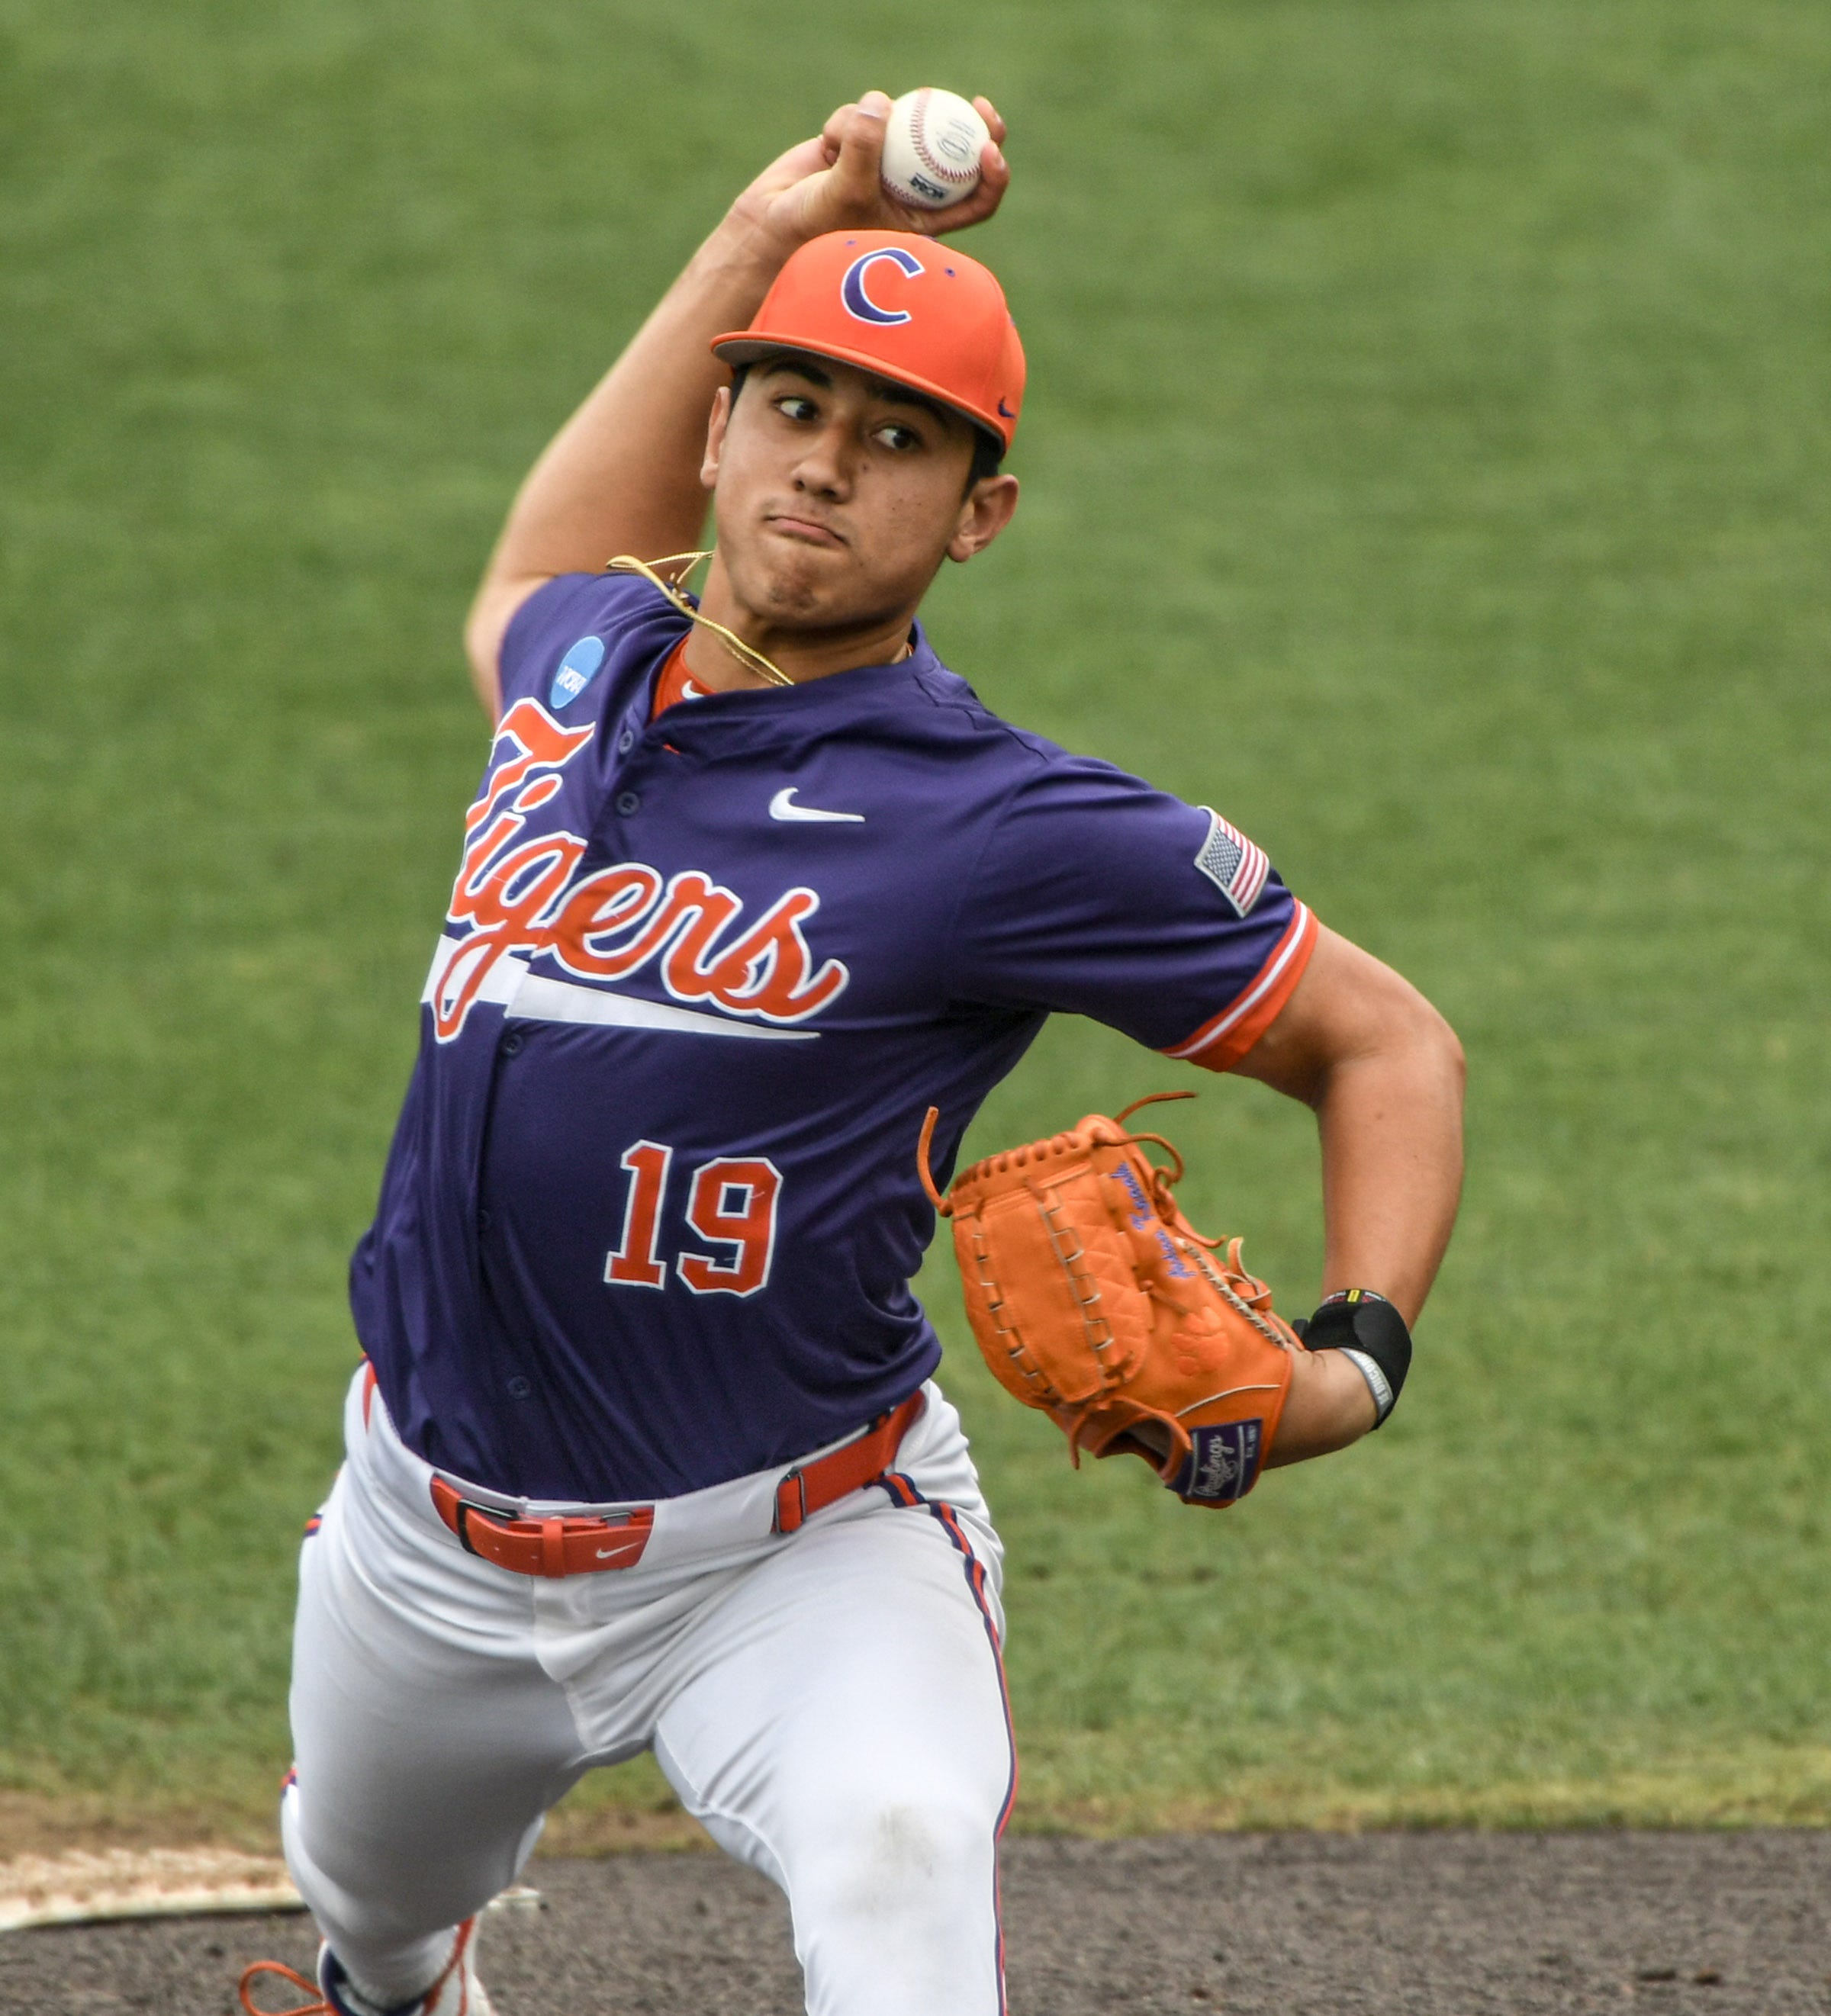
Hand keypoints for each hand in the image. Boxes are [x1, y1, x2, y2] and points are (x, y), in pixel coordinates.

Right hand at [727, 91, 1009, 261]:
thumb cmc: (815, 228)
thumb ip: (865, 149)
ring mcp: (888, 162)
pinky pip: (866, 114)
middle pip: (955, 153)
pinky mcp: (861, 141)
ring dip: (875, 123)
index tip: (990, 150)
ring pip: (903, 124)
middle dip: (971, 127)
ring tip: (841, 147)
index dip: (992, 176)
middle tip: (978, 105)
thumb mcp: (847, 194)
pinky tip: (825, 144)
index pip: (974, 200)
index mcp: (924, 218)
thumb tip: (880, 105)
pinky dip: (845, 121)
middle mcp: (911, 188)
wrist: (773, 223)